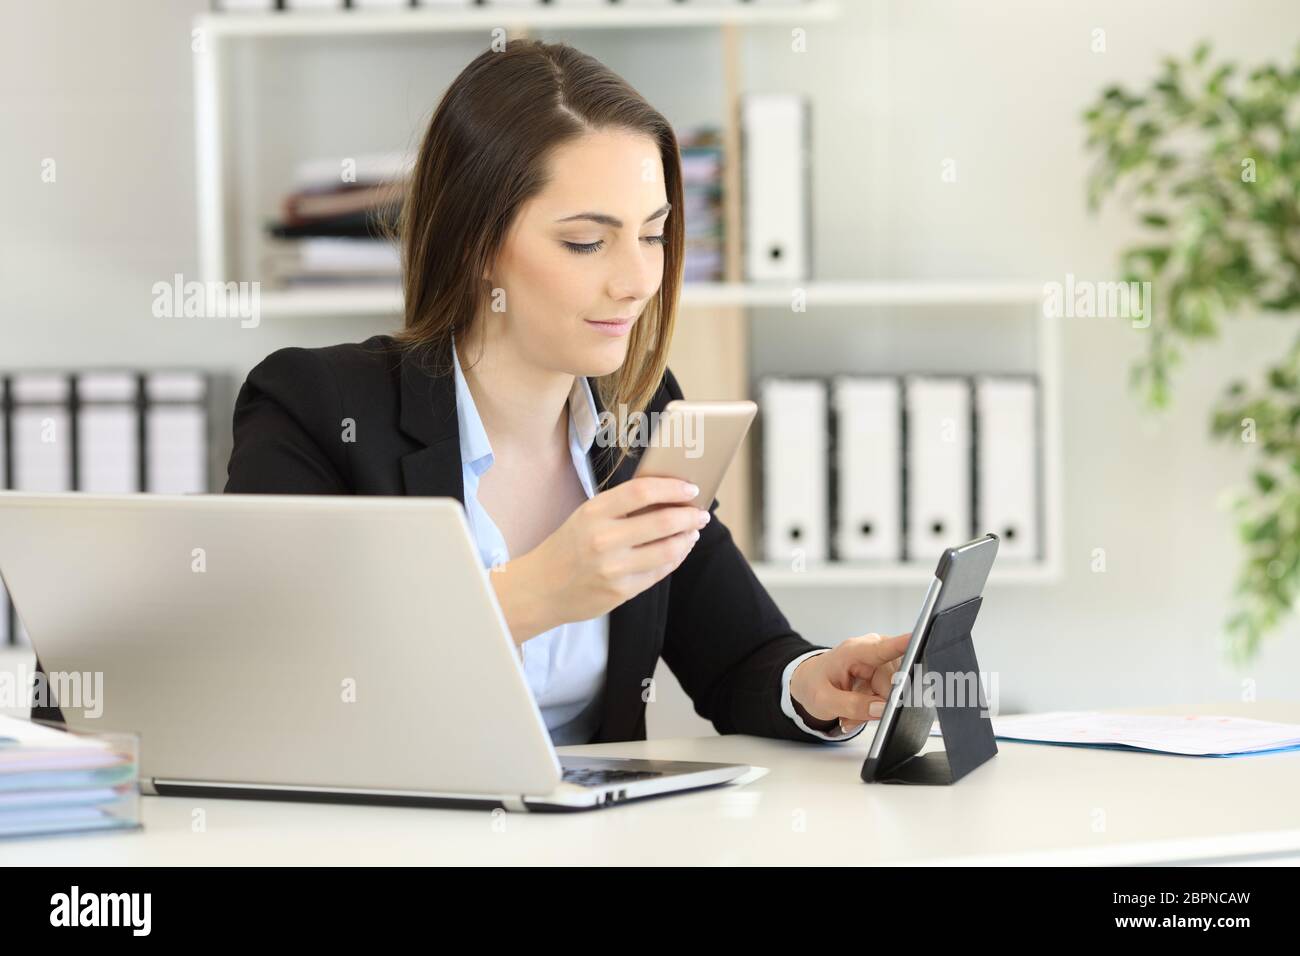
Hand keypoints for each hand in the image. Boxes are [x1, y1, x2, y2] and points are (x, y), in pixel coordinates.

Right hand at [491, 477, 710, 641]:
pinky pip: (659, 573)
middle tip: (701, 513)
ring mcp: (613, 568)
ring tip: (693, 531)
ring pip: (668, 550)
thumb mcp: (585, 517)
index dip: (673, 487)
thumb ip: (620, 507)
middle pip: (663, 521)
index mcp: (593, 512)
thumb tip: (667, 495)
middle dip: (690, 515)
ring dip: (687, 538)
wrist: (539, 589)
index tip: (691, 487)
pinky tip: (679, 549)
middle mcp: (604, 539)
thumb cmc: (567, 547)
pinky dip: (675, 558)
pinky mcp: (621, 592)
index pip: (642, 491)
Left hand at [789, 632, 910, 735]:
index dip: (904, 645)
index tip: (921, 639)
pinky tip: (859, 706)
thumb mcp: (824, 701)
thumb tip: (881, 709)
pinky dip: (875, 706)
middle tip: (852, 713)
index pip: (884, 647)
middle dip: (876, 704)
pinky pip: (891, 695)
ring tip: (852, 709)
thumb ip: (853, 706)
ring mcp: (882, 660)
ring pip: (894, 692)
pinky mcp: (887, 670)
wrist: (810, 681)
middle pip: (894, 682)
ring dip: (874, 707)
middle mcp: (872, 650)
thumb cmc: (814, 684)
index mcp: (854, 651)